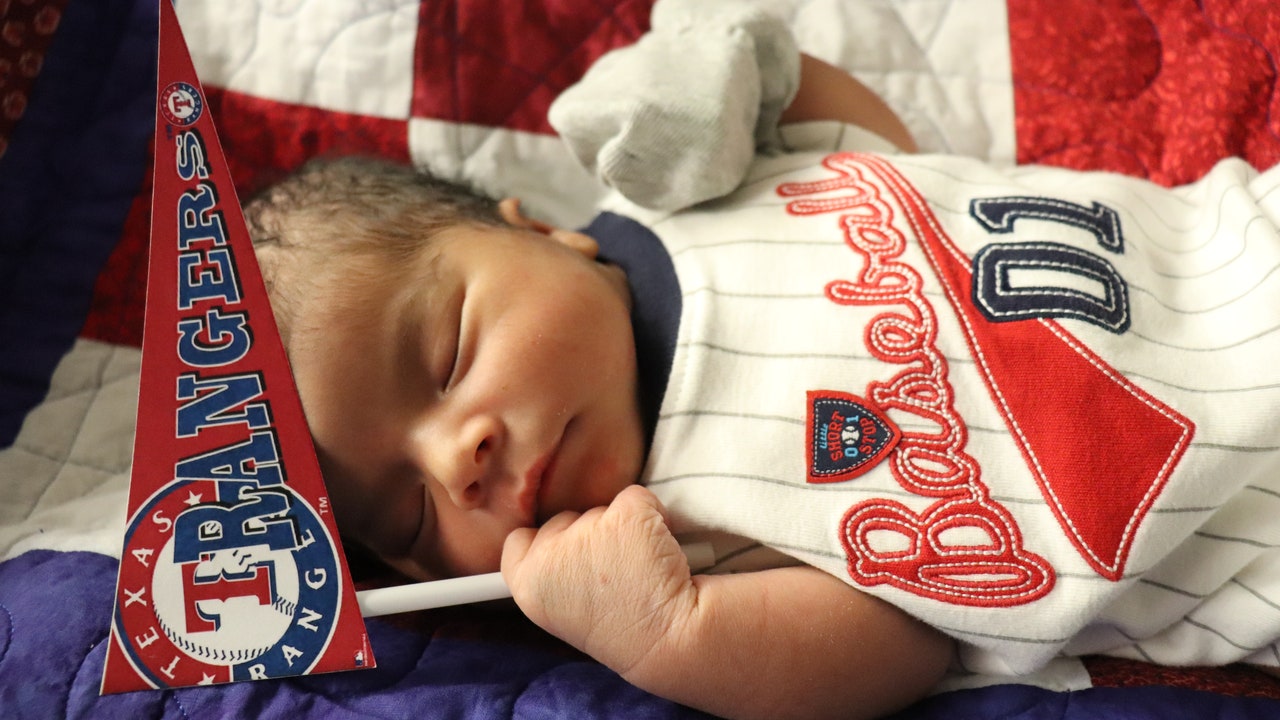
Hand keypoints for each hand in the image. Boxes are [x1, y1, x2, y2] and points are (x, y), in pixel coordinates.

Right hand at [501, 485, 697, 675]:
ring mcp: (588, 530)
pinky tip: (662, 552)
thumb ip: (553, 575)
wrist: (671, 640)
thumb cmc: (622, 630)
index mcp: (528, 584)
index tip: (567, 557)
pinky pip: (637, 498)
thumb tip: (564, 539)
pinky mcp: (626, 515)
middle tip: (612, 574)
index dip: (545, 543)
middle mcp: (550, 555)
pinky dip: (654, 516)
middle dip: (587, 536)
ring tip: (639, 572)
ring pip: (602, 510)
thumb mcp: (564, 611)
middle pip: (562, 519)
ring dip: (621, 529)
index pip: (518, 541)